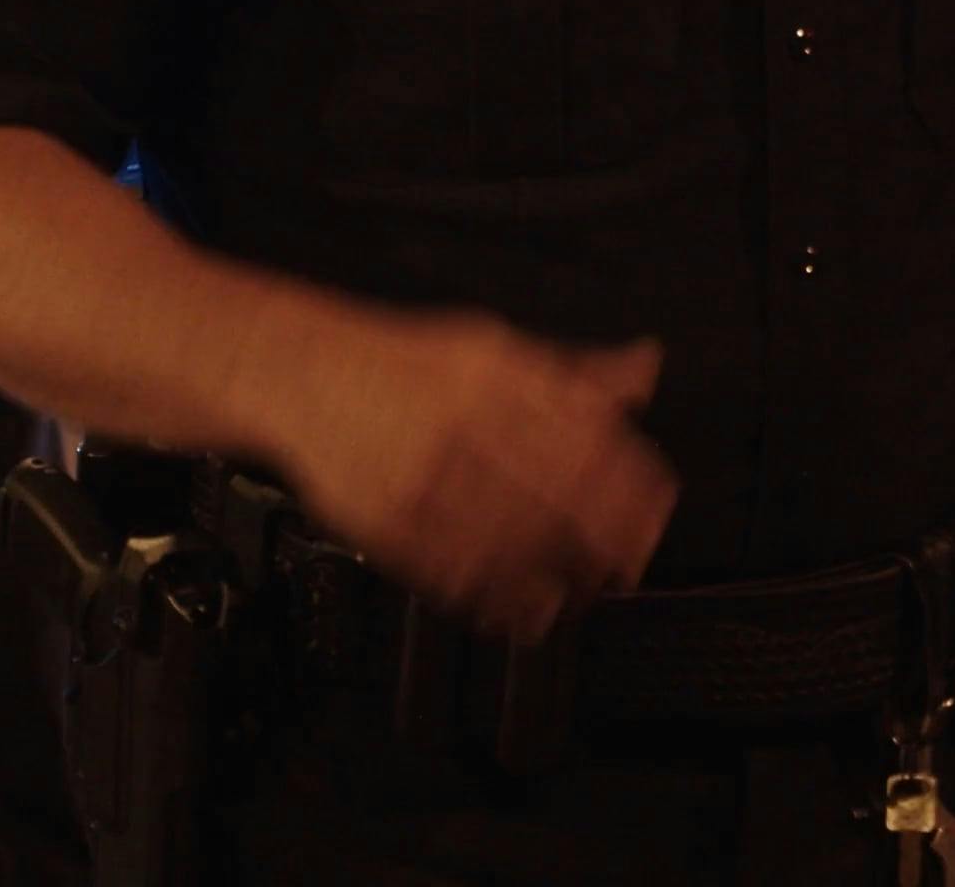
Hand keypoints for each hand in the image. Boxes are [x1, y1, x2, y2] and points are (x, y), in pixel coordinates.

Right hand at [272, 308, 674, 641]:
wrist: (298, 375)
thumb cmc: (396, 364)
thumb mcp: (489, 346)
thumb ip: (569, 371)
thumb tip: (644, 367)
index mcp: (494, 378)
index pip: (586, 436)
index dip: (631, 485)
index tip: (656, 512)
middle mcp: (460, 425)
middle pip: (558, 496)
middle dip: (607, 542)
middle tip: (629, 565)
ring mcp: (422, 479)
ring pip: (514, 544)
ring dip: (561, 579)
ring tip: (585, 594)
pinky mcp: (387, 525)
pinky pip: (456, 575)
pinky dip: (499, 600)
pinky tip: (524, 609)